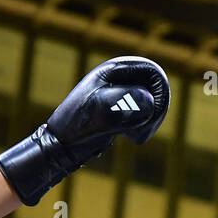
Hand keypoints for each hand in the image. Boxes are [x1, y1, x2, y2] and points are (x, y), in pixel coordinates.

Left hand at [0, 56, 169, 204]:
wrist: (59, 147)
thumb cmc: (76, 128)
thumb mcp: (101, 113)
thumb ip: (126, 102)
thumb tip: (149, 102)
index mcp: (113, 69)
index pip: (152, 72)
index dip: (158, 94)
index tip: (151, 116)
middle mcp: (117, 78)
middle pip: (154, 87)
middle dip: (156, 111)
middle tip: (143, 132)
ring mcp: (119, 94)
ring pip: (151, 103)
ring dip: (150, 121)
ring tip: (136, 136)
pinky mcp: (119, 110)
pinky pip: (142, 114)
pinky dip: (142, 126)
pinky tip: (130, 137)